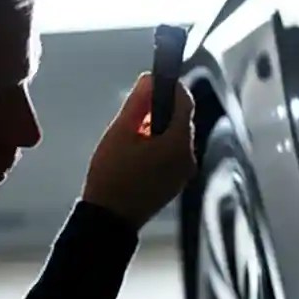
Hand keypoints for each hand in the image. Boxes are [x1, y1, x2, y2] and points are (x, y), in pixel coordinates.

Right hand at [82, 73, 196, 229]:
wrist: (109, 219)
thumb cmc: (111, 175)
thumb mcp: (120, 132)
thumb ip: (138, 103)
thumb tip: (149, 79)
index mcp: (178, 143)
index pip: (184, 102)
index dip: (170, 87)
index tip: (154, 82)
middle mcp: (189, 157)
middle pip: (180, 121)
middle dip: (159, 112)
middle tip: (133, 116)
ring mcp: (185, 173)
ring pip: (176, 138)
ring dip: (158, 131)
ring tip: (131, 139)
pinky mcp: (177, 183)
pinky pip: (174, 156)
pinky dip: (160, 148)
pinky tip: (137, 156)